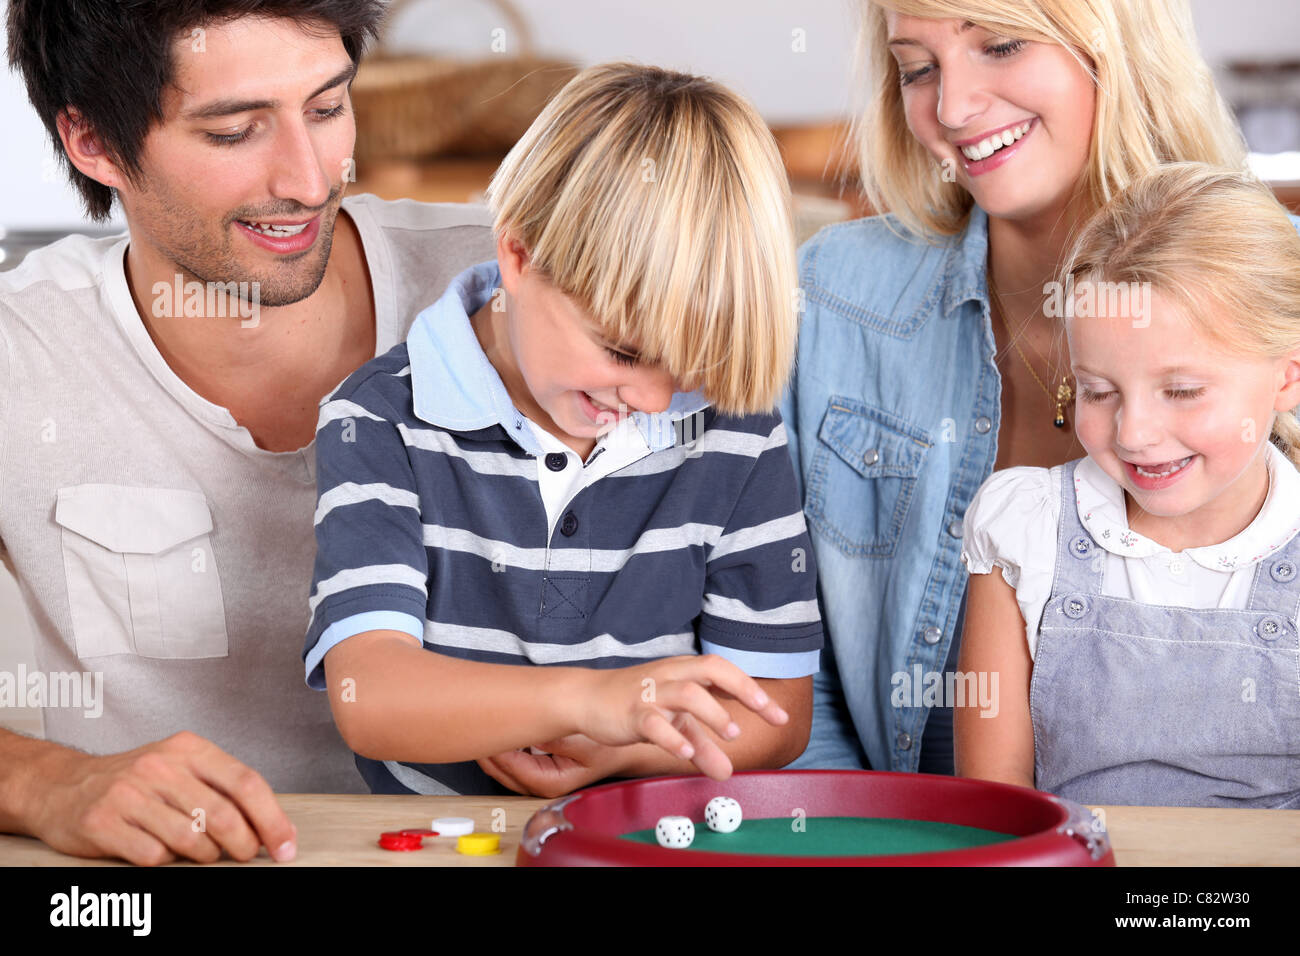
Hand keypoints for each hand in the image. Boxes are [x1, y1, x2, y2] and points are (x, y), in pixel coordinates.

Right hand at [23, 731, 296, 865]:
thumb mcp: (181, 767)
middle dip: (244, 844)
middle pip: (223, 815)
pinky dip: (166, 861)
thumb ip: (223, 788)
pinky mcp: (103, 822)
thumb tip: (272, 824)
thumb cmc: (134, 780)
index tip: (285, 845)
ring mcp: (130, 793)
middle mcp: (160, 766)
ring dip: (206, 856)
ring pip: (191, 839)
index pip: (247, 783)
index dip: (272, 818)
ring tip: (202, 853)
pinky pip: (153, 856)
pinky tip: (160, 850)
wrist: (62, 785)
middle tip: (245, 855)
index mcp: (189, 748)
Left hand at [477, 734, 620, 798]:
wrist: (620, 749)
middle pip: (500, 772)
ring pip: (502, 769)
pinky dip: (502, 749)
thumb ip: (551, 738)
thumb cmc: (605, 746)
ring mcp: (537, 780)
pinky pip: (511, 762)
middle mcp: (540, 786)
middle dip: (486, 750)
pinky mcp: (537, 770)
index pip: (511, 768)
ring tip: (482, 726)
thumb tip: (524, 730)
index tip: (485, 728)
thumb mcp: (581, 739)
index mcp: (550, 782)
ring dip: (492, 750)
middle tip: (473, 724)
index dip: (495, 749)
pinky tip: (500, 733)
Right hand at [578, 655, 788, 780]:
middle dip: (744, 689)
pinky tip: (687, 752)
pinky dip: (672, 737)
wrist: (587, 699)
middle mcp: (671, 676)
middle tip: (768, 713)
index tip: (779, 715)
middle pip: (712, 669)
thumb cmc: (636, 705)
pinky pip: (654, 723)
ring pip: (687, 694)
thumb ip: (702, 747)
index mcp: (685, 672)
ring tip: (731, 733)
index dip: (753, 690)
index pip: (725, 672)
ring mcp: (651, 693)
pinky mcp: (631, 713)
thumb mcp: (675, 725)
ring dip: (713, 712)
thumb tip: (727, 772)